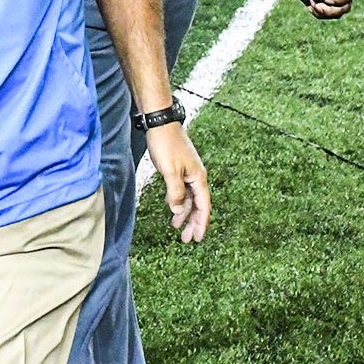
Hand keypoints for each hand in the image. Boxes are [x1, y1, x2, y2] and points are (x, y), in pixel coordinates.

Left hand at [145, 123, 209, 242]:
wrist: (160, 123)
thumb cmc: (166, 144)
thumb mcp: (170, 171)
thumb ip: (175, 192)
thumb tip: (179, 210)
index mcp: (198, 178)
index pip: (204, 206)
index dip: (202, 223)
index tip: (198, 238)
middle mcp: (196, 176)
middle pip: (198, 205)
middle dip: (193, 222)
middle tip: (188, 239)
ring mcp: (188, 172)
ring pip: (189, 198)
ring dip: (184, 213)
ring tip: (177, 228)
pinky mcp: (178, 168)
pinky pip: (181, 190)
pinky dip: (178, 201)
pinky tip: (173, 208)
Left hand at [294, 0, 354, 18]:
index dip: (341, 0)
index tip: (327, 0)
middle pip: (345, 7)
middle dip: (332, 11)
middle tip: (317, 7)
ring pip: (339, 11)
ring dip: (326, 14)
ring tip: (312, 8)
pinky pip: (331, 11)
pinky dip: (321, 13)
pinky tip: (311, 8)